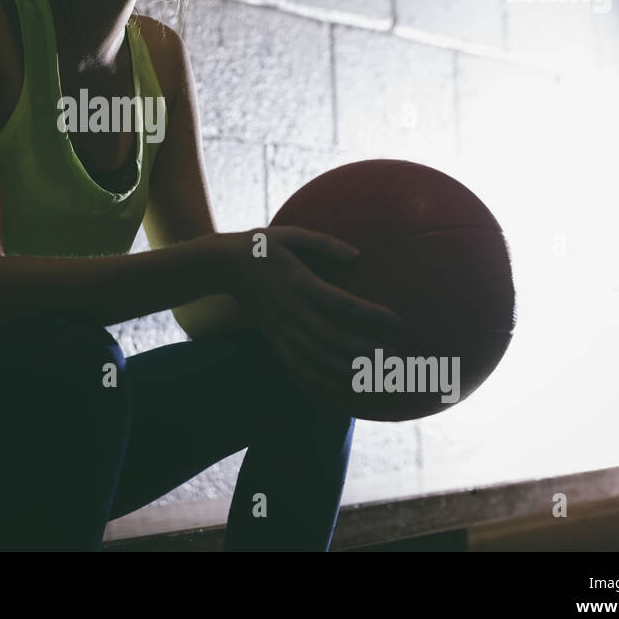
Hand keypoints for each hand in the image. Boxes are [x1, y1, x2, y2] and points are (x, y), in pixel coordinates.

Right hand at [220, 226, 404, 408]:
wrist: (223, 266)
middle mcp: (291, 308)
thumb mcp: (291, 234)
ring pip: (315, 355)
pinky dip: (317, 377)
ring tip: (373, 374)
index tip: (395, 321)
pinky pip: (296, 363)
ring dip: (346, 367)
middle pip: (332, 336)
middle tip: (393, 355)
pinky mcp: (273, 336)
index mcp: (299, 281)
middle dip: (364, 349)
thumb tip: (357, 254)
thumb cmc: (262, 245)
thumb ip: (324, 243)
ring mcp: (281, 326)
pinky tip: (338, 385)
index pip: (340, 302)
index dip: (369, 314)